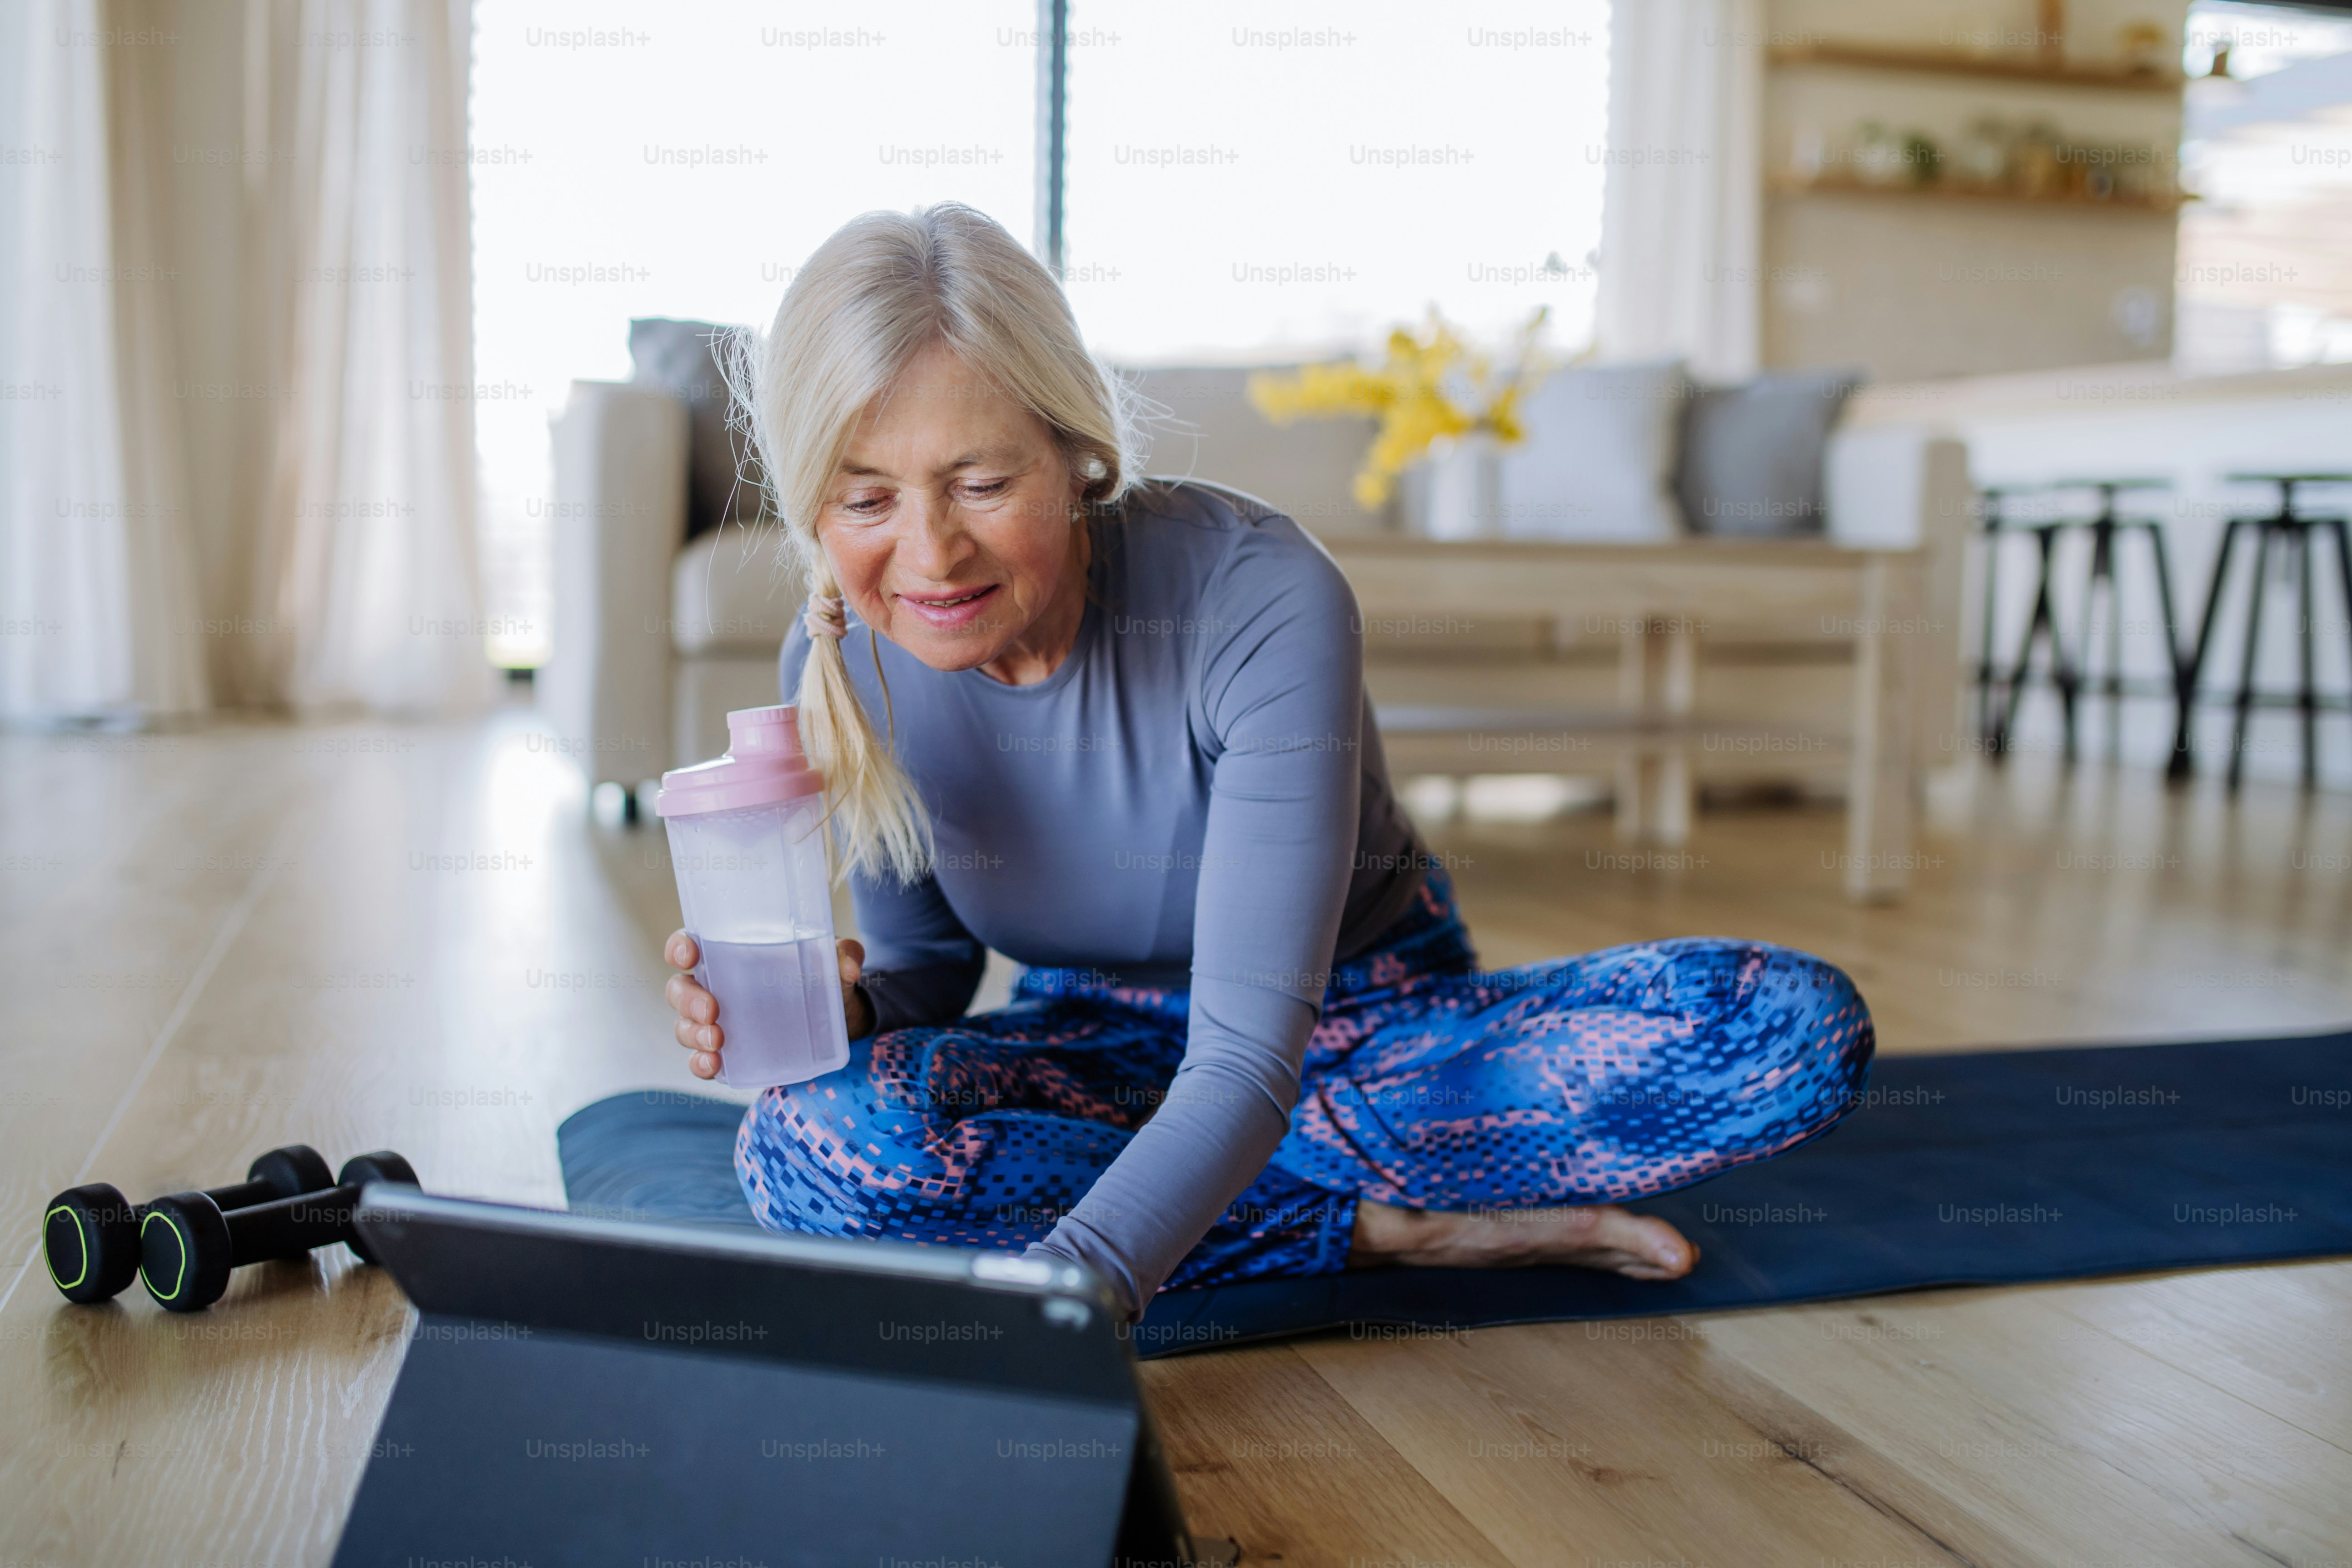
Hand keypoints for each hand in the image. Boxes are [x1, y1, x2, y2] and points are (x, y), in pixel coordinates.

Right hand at [664, 932, 873, 1080]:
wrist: (839, 1018)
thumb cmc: (823, 976)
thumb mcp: (834, 960)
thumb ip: (844, 955)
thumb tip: (847, 967)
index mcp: (730, 954)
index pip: (690, 945)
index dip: (680, 947)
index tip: (689, 955)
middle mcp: (715, 986)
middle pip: (680, 989)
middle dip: (688, 1001)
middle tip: (712, 1012)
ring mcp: (717, 1021)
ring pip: (685, 1026)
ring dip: (692, 1034)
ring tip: (716, 1042)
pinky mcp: (728, 1052)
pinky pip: (702, 1058)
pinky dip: (701, 1063)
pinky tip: (713, 1065)